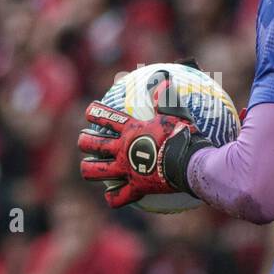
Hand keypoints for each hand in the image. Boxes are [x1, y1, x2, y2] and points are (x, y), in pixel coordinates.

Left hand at [77, 76, 209, 207]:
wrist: (189, 163)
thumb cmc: (183, 136)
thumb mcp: (175, 112)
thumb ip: (165, 95)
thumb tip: (161, 76)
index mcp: (131, 130)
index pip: (106, 117)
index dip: (94, 113)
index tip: (88, 112)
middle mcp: (123, 150)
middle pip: (92, 144)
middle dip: (85, 141)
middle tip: (84, 140)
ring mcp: (127, 170)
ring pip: (96, 171)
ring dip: (89, 169)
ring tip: (88, 167)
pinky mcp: (136, 188)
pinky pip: (118, 197)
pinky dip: (114, 197)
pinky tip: (112, 196)